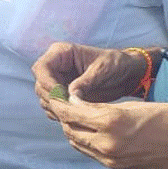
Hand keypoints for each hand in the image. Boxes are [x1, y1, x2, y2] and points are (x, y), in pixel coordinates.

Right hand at [32, 42, 148, 115]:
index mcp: (61, 53)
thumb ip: (85, 82)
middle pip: (40, 85)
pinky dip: (61, 113)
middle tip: (70, 108)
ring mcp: (57, 81)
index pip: (41, 68)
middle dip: (53, 98)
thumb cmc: (116, 64)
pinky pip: (53, 106)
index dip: (46, 82)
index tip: (60, 96)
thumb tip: (69, 96)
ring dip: (57, 107)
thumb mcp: (102, 71)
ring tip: (76, 112)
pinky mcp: (62, 94)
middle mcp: (55, 66)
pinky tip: (76, 115)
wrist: (126, 74)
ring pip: (44, 97)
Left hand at [47, 97, 167, 168]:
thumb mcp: (135, 105)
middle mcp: (107, 143)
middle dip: (64, 118)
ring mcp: (112, 160)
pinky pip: (93, 155)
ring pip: (78, 144)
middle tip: (63, 107)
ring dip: (74, 131)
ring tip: (75, 119)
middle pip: (70, 130)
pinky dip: (87, 143)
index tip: (56, 97)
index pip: (71, 112)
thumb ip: (105, 108)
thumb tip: (82, 106)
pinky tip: (92, 133)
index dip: (60, 104)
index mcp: (110, 122)